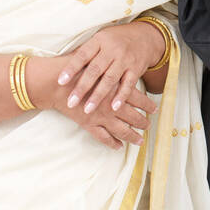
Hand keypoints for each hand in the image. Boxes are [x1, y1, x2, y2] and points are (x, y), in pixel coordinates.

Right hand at [28, 56, 157, 149]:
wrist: (55, 83)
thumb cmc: (76, 69)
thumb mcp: (98, 63)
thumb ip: (111, 67)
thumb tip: (122, 63)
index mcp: (116, 88)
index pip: (138, 99)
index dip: (148, 105)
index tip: (154, 109)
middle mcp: (112, 104)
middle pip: (133, 116)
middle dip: (143, 122)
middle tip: (149, 125)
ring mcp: (101, 116)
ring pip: (122, 130)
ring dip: (132, 136)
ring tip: (140, 140)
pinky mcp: (89, 124)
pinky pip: (103, 137)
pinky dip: (112, 143)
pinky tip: (118, 147)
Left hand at [56, 23, 163, 115]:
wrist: (145, 36)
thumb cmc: (116, 40)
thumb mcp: (100, 38)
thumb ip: (86, 51)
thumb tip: (62, 65)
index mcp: (99, 41)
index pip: (82, 55)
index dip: (71, 68)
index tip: (60, 82)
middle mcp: (112, 50)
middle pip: (94, 70)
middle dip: (82, 88)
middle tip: (70, 102)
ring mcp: (125, 59)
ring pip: (109, 79)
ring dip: (98, 96)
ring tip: (88, 110)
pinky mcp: (136, 69)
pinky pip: (128, 85)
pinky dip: (121, 97)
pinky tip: (113, 107)